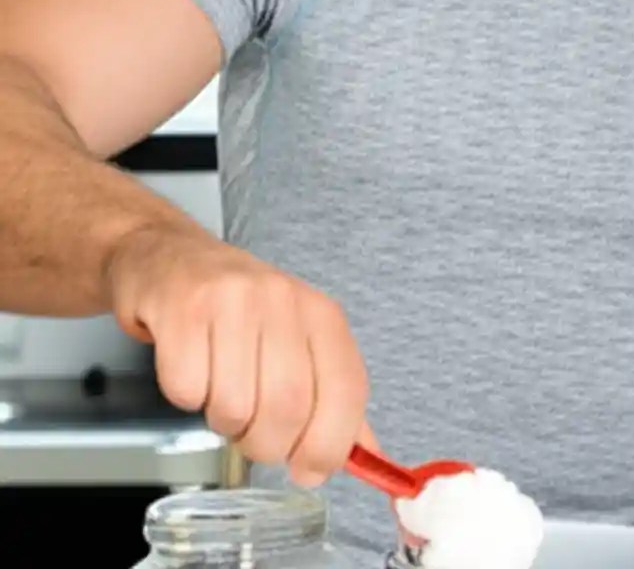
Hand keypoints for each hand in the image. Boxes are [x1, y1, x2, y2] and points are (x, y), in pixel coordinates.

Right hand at [106, 225, 369, 486]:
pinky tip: (191, 370)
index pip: (346, 391)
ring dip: (224, 423)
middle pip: (289, 408)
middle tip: (254, 439)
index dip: (330, 445)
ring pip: (234, 406)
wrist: (172, 258)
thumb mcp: (299, 342)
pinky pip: (186, 389)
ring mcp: (232, 301)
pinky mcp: (182, 309)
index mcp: (323, 314)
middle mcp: (285, 301)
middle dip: (268, 445)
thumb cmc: (241, 311)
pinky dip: (186, 398)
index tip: (310, 471)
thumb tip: (367, 456)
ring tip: (220, 395)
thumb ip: (334, 399)